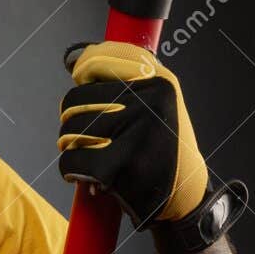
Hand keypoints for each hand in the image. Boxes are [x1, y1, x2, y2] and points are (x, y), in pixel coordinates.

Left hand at [56, 40, 207, 228]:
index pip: (96, 60)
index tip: (80, 81)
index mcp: (158, 80)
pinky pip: (71, 161)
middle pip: (74, 99)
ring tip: (87, 153)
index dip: (80, 71)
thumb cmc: (161, 145)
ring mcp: (136, 132)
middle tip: (83, 134)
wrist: (185, 195)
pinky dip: (70, 171)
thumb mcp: (158, 101)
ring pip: (70, 131)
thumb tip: (73, 58)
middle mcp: (150, 101)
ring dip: (70, 146)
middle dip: (70, 120)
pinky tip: (84, 176)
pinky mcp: (120, 166)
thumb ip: (124, 76)